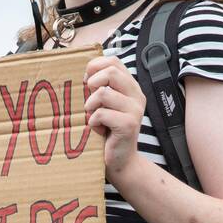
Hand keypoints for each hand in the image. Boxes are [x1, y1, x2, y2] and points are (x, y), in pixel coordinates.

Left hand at [84, 54, 145, 184]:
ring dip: (90, 105)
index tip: (87, 82)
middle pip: (111, 72)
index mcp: (131, 87)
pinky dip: (93, 122)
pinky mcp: (129, 124)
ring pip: (103, 93)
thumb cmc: (108, 132)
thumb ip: (101, 87)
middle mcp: (137, 95)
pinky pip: (101, 113)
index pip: (114, 61)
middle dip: (92, 83)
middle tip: (89, 100)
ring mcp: (135, 110)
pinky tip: (98, 130)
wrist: (120, 161)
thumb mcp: (105, 105)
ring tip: (93, 117)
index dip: (95, 66)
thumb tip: (85, 74)